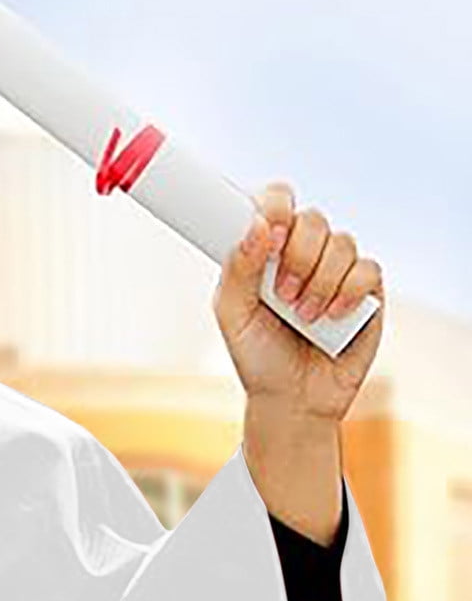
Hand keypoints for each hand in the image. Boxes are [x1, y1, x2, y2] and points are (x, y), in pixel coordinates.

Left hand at [214, 179, 384, 422]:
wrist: (291, 399)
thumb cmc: (257, 355)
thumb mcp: (233, 316)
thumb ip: (237, 270)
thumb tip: (254, 226)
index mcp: (266, 251)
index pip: (275, 201)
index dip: (275, 206)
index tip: (268, 231)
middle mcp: (303, 253)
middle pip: (311, 219)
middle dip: (296, 256)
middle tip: (281, 294)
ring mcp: (337, 269)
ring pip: (341, 242)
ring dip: (319, 281)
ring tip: (302, 316)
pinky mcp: (367, 290)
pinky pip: (367, 269)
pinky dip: (347, 293)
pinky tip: (331, 318)